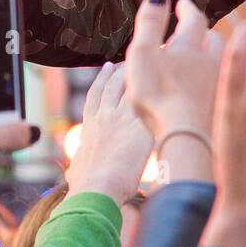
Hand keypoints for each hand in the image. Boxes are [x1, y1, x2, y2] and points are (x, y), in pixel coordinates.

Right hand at [66, 61, 153, 206]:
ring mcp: (123, 118)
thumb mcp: (77, 171)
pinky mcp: (142, 125)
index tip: (107, 67)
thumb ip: (78, 167)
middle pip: (114, 84)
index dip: (102, 80)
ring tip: (157, 61)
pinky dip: (162, 88)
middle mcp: (105, 116)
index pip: (95, 96)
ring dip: (145, 74)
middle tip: (134, 59)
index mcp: (89, 127)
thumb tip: (73, 175)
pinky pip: (155, 100)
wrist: (97, 187)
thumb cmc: (86, 187)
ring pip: (135, 87)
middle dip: (124, 70)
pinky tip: (172, 79)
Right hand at [125, 0, 222, 182]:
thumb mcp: (143, 53)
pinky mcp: (224, 106)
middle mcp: (212, 61)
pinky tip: (211, 87)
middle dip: (203, 32)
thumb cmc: (158, 93)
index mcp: (191, 46)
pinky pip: (224, 85)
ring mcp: (221, 84)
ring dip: (214, 55)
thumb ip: (150, 23)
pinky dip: (217, 79)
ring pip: (222, 62)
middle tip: (196, 29)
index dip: (187, 9)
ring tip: (205, 56)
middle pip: (213, 40)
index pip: (194, 19)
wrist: (187, 135)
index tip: (183, 4)